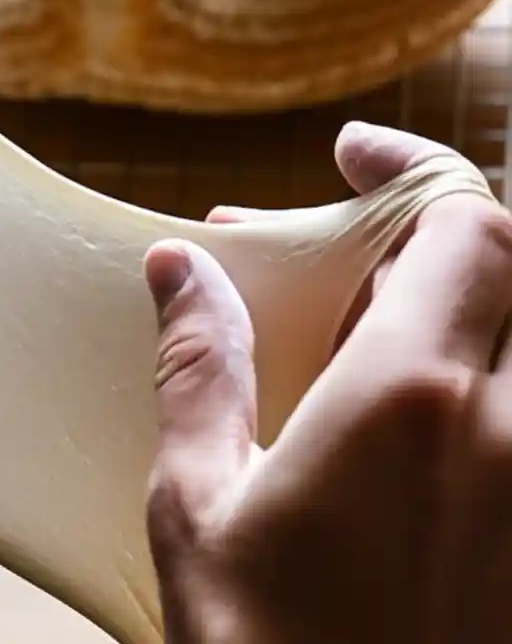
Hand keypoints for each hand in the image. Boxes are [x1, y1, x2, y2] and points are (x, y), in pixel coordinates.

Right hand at [143, 121, 511, 642]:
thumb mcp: (201, 502)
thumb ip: (201, 368)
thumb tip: (180, 272)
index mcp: (414, 399)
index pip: (462, 221)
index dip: (412, 166)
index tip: (351, 155)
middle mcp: (510, 428)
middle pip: (509, 267)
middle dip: (426, 234)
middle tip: (334, 255)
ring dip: (455, 307)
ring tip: (364, 330)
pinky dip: (473, 377)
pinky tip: (401, 414)